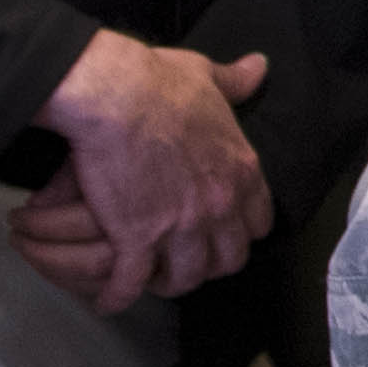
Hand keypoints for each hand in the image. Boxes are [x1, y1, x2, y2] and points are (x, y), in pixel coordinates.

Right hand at [20, 34, 273, 313]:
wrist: (115, 94)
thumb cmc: (157, 81)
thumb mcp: (206, 75)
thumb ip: (234, 81)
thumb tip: (258, 66)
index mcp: (240, 171)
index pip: (258, 224)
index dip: (239, 231)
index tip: (221, 232)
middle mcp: (219, 205)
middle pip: (227, 259)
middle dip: (209, 264)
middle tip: (186, 260)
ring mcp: (181, 227)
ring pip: (186, 278)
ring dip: (168, 282)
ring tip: (151, 279)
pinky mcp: (137, 239)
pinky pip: (131, 285)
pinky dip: (119, 296)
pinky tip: (109, 300)